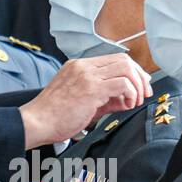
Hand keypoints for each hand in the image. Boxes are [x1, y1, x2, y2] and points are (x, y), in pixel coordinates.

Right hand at [18, 53, 151, 148]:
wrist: (37, 122)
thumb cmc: (54, 116)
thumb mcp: (81, 101)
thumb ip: (104, 98)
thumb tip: (126, 99)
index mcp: (79, 66)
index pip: (114, 59)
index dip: (132, 71)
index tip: (139, 86)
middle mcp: (84, 66)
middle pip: (124, 60)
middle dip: (140, 77)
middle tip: (144, 93)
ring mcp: (87, 75)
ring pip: (126, 68)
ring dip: (137, 86)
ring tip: (134, 102)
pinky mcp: (91, 88)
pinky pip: (122, 84)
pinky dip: (130, 94)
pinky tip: (126, 106)